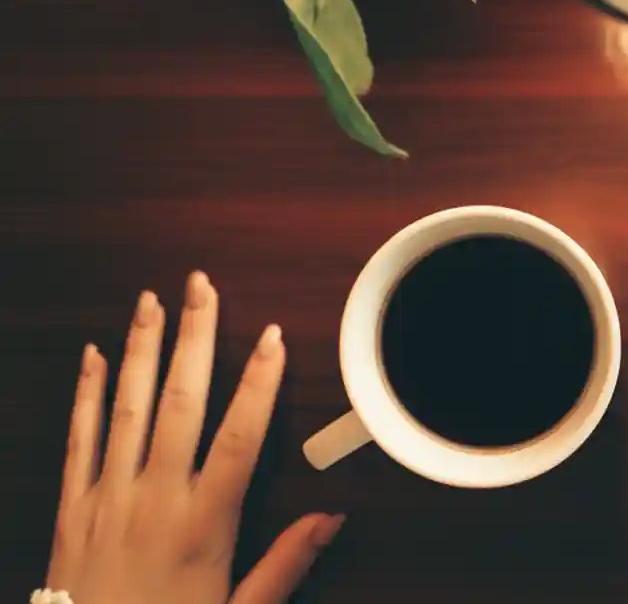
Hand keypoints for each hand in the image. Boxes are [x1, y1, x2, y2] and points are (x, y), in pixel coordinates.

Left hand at [46, 272, 343, 603]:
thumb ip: (286, 563)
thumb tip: (333, 518)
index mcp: (203, 524)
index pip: (239, 437)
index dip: (259, 384)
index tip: (273, 337)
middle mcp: (154, 499)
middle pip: (180, 403)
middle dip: (194, 339)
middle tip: (202, 287)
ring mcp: (107, 497)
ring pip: (128, 408)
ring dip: (142, 349)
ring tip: (153, 300)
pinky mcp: (71, 507)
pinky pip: (79, 438)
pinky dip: (86, 393)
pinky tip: (94, 355)